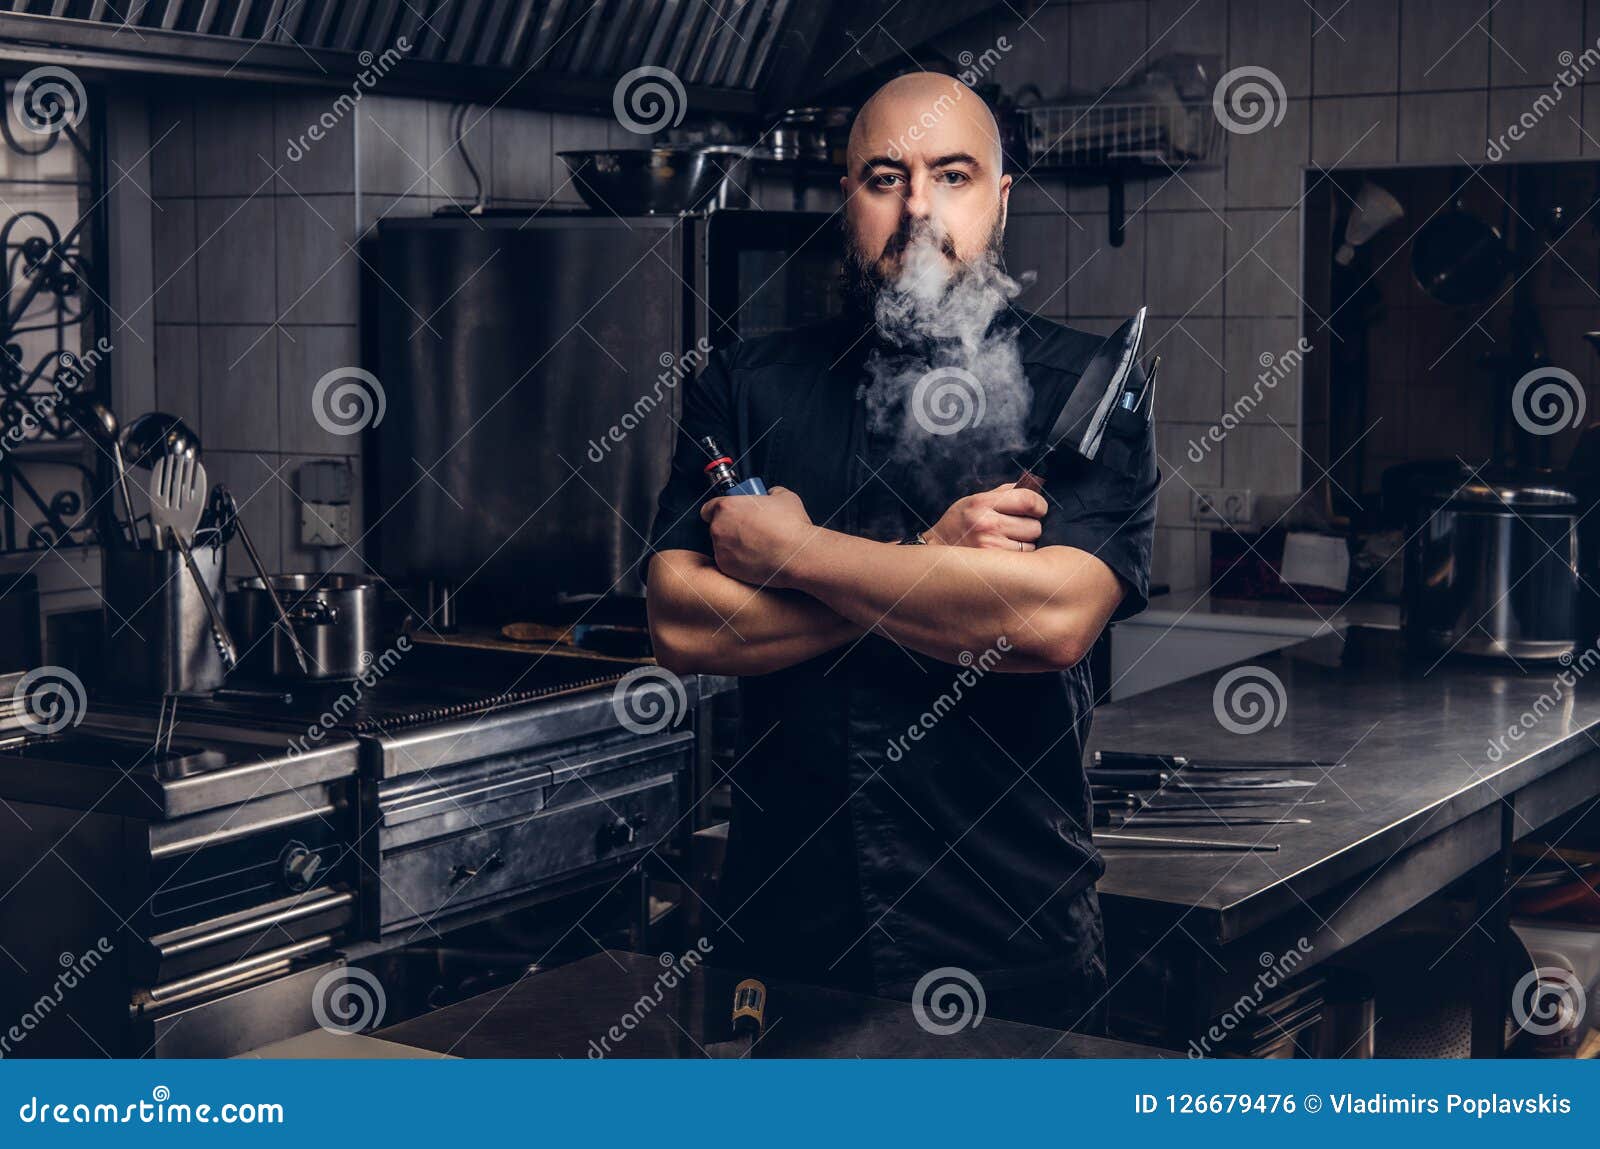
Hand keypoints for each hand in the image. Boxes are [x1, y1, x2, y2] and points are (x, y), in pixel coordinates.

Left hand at [701, 486, 814, 587]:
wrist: (797, 555)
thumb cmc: (791, 527)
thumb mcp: (784, 497)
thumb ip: (771, 493)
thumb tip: (771, 494)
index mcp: (727, 507)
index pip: (708, 508)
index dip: (719, 512)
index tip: (730, 515)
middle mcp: (719, 528)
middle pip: (715, 528)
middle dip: (728, 529)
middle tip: (748, 531)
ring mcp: (721, 549)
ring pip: (721, 546)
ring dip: (733, 546)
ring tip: (754, 547)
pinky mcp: (727, 567)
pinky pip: (727, 563)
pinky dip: (737, 562)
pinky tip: (755, 559)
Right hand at [924, 482, 1046, 550]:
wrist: (937, 548)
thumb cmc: (960, 521)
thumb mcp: (976, 499)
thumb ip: (1005, 493)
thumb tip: (1034, 488)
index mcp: (983, 502)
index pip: (1028, 500)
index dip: (1040, 505)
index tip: (1038, 508)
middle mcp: (987, 524)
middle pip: (1034, 526)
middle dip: (1031, 526)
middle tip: (1018, 527)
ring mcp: (990, 546)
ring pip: (1030, 545)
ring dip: (1025, 543)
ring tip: (1007, 540)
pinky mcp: (993, 563)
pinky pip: (1021, 559)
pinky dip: (1018, 556)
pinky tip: (1005, 552)